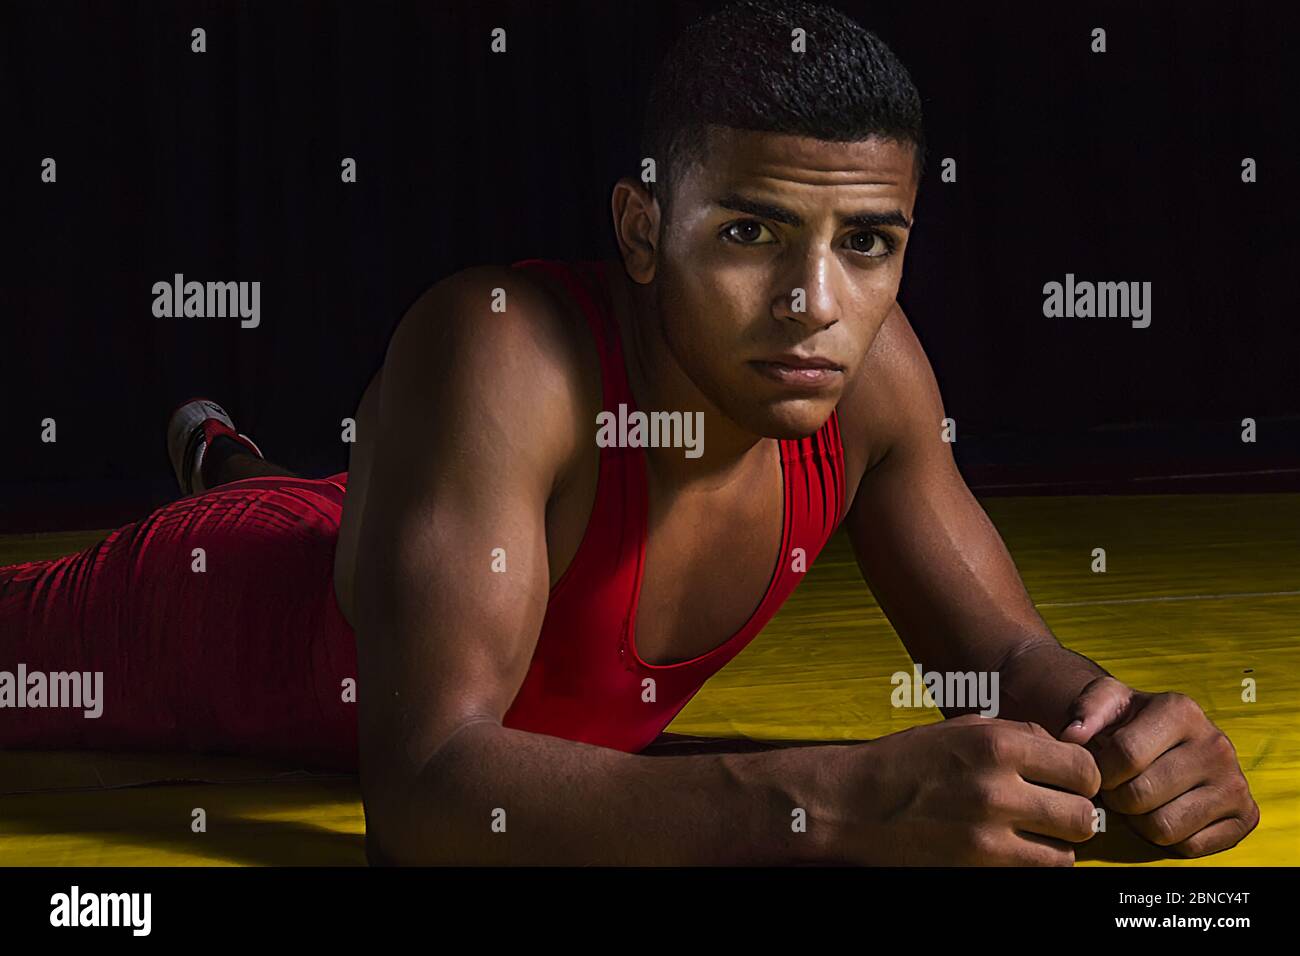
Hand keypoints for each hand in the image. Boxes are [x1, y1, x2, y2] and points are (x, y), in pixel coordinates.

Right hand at [841, 715, 1100, 864]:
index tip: (1069, 782)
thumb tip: (1063, 749)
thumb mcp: (961, 729)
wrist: (855, 802)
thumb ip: (1017, 733)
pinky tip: (1018, 849)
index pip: (1082, 767)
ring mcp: (989, 831)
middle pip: (1083, 812)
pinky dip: (1038, 862)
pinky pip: (1041, 871)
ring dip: (1059, 843)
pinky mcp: (980, 863)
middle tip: (1058, 810)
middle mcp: (998, 786)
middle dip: (1076, 812)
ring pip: (1068, 849)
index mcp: (997, 743)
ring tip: (1037, 833)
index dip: (1083, 777)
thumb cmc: (909, 761)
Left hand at [1059, 676, 1259, 856]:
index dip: (1101, 770)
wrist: (1166, 736)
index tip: (1101, 768)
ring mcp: (1234, 782)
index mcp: (1181, 710)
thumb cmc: (1129, 721)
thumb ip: (1085, 711)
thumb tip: (1072, 735)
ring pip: (1164, 827)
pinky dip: (1169, 839)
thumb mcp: (1106, 701)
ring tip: (1139, 799)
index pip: (1126, 756)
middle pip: (1140, 796)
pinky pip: (1191, 847)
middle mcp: (1215, 744)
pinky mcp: (1245, 815)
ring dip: (1139, 821)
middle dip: (1117, 798)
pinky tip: (1165, 811)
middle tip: (1118, 787)